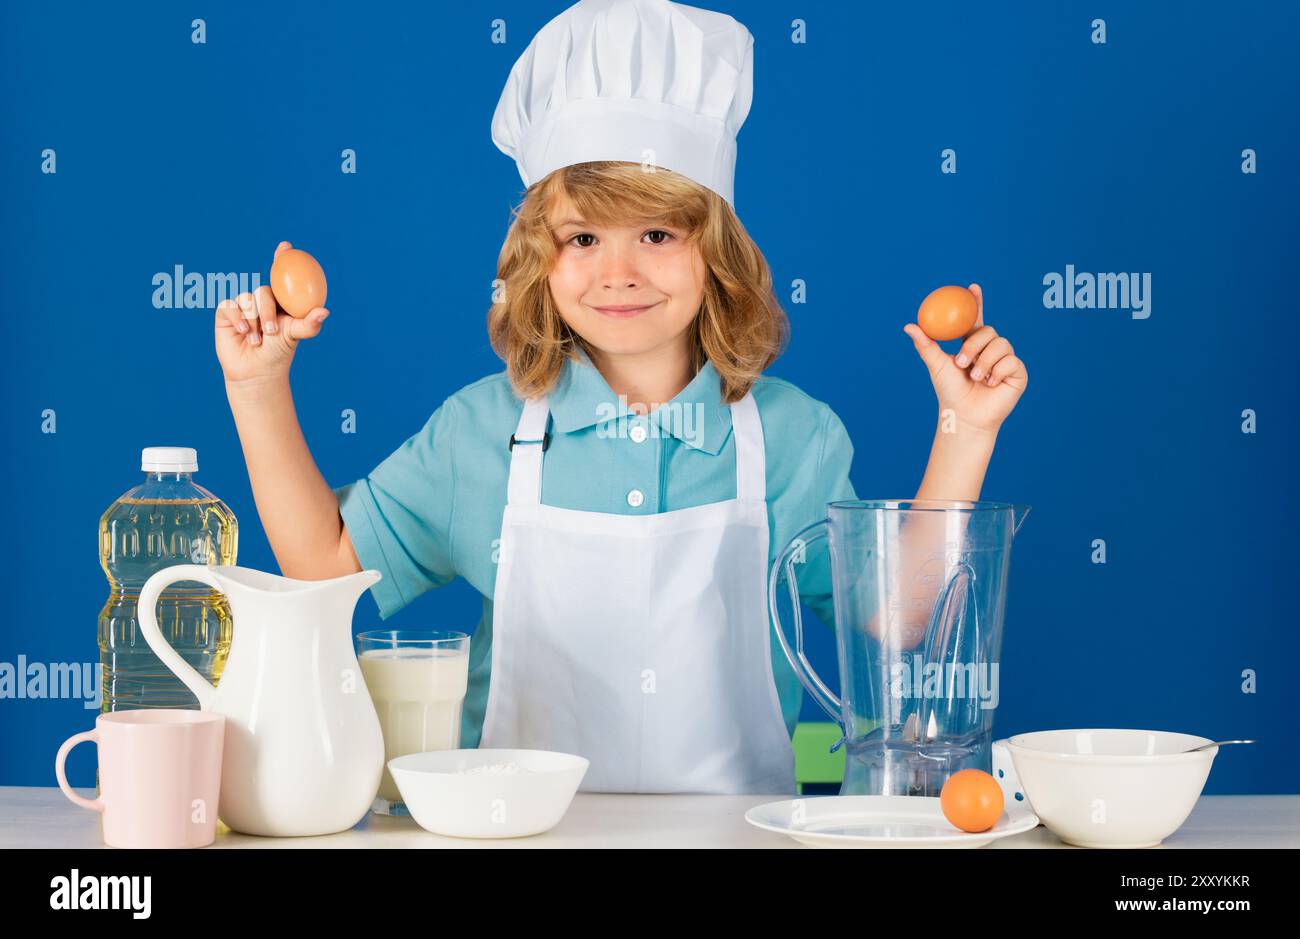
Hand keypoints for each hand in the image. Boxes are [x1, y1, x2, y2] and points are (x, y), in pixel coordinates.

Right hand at [215, 241, 329, 386]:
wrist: (256, 371)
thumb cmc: (278, 352)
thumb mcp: (294, 336)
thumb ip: (308, 324)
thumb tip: (324, 311)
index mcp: (281, 300)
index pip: (282, 275)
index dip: (282, 258)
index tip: (286, 246)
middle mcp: (261, 299)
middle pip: (263, 290)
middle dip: (268, 311)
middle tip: (271, 332)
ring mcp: (243, 305)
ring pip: (247, 299)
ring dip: (254, 321)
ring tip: (258, 340)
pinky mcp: (226, 312)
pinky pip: (230, 306)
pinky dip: (238, 319)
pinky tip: (244, 332)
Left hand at [903, 283, 1027, 434]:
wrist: (965, 416)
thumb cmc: (950, 392)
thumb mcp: (936, 364)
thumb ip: (926, 344)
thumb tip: (908, 325)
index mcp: (972, 344)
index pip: (975, 319)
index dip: (976, 302)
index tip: (972, 287)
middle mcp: (990, 349)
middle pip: (988, 331)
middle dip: (974, 345)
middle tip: (962, 362)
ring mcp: (1005, 360)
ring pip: (1001, 344)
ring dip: (985, 361)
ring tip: (975, 377)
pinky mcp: (1017, 373)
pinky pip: (1011, 361)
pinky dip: (998, 372)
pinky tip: (991, 384)